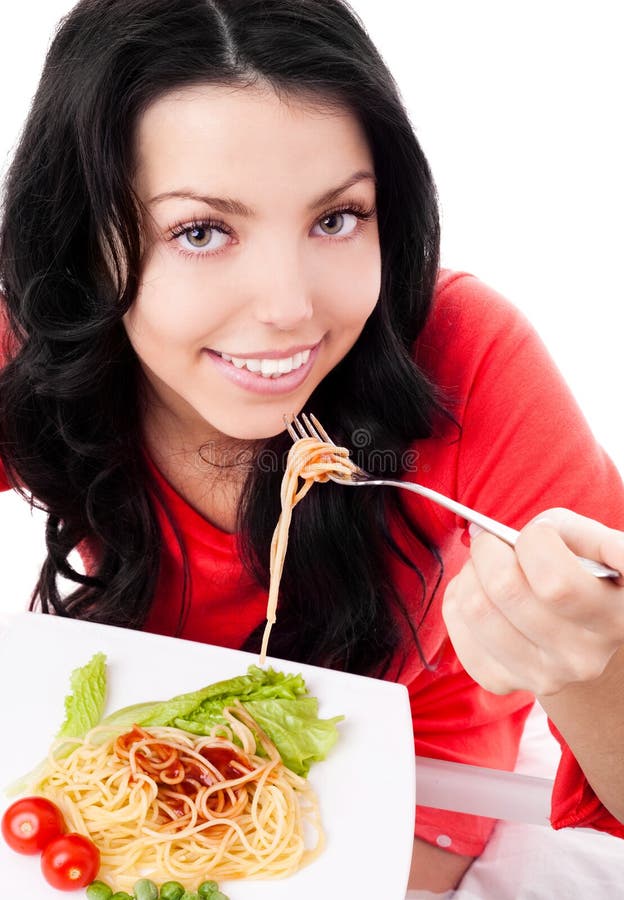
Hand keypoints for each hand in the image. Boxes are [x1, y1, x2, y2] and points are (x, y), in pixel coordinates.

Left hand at [442, 508, 623, 695]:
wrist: (574, 630)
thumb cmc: (581, 572)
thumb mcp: (593, 545)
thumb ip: (575, 533)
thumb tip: (535, 532)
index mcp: (614, 617)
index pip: (555, 583)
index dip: (535, 542)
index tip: (538, 534)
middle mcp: (583, 658)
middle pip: (505, 589)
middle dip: (489, 549)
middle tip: (495, 542)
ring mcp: (543, 677)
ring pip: (475, 608)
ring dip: (469, 572)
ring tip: (485, 566)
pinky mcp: (503, 683)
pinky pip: (456, 627)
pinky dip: (456, 598)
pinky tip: (479, 592)